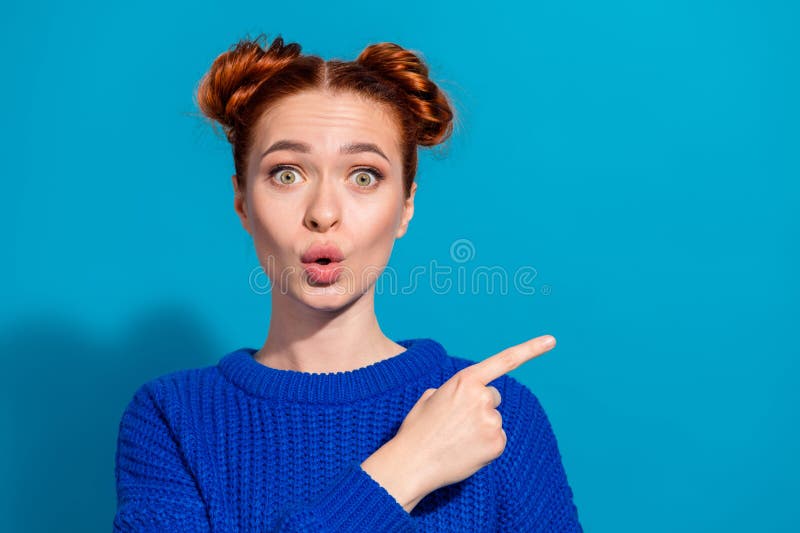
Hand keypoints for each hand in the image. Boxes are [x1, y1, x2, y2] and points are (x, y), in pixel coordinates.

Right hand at [393, 334, 556, 497]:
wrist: (412, 463)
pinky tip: (465, 451)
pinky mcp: (497, 444)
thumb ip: (449, 391)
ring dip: (480, 429)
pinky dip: (485, 447)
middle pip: (493, 398)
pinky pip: (497, 441)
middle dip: (479, 407)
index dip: (530, 349)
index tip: (551, 341)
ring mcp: (491, 421)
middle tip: (455, 423)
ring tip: (456, 439)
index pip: (504, 361)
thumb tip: (457, 398)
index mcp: (465, 380)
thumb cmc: (416, 430)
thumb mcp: (429, 398)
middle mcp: (482, 397)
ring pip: (493, 421)